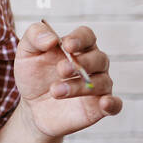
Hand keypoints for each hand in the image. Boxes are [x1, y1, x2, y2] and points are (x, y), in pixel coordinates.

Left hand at [15, 23, 122, 137]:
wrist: (32, 107)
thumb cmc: (34, 75)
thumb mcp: (26, 53)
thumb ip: (35, 36)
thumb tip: (51, 38)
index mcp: (78, 47)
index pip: (87, 35)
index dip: (79, 38)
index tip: (67, 45)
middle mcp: (93, 64)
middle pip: (99, 58)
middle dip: (81, 63)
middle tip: (60, 70)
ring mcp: (98, 85)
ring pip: (102, 82)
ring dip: (80, 86)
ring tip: (55, 91)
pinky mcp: (98, 107)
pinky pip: (115, 104)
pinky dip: (112, 103)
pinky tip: (104, 103)